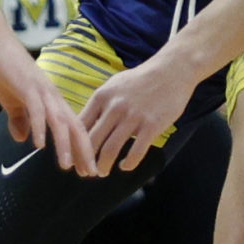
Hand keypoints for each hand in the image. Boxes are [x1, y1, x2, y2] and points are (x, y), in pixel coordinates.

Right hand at [0, 36, 96, 175]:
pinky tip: (39, 146)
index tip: (86, 170)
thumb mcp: (12, 102)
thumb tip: (21, 139)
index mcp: (53, 101)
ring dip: (65, 145)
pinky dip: (40, 129)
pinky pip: (37, 111)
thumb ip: (19, 120)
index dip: (82, 149)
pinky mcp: (28, 87)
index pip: (73, 128)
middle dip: (83, 151)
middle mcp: (53, 97)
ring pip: (60, 122)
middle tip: (90, 174)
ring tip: (67, 166)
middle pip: (75, 127)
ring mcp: (42, 92)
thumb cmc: (5, 71)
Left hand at [80, 55, 197, 173]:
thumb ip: (99, 105)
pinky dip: (128, 163)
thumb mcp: (113, 86)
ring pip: (110, 149)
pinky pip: (136, 152)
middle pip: (92, 141)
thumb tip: (83, 124)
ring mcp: (133, 117)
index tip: (72, 158)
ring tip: (102, 172)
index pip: (80, 126)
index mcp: (101, 97)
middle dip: (85, 160)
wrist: (171, 71)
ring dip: (103, 166)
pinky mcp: (151, 125)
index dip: (74, 145)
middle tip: (85, 171)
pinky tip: (125, 166)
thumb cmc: (140, 80)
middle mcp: (114, 107)